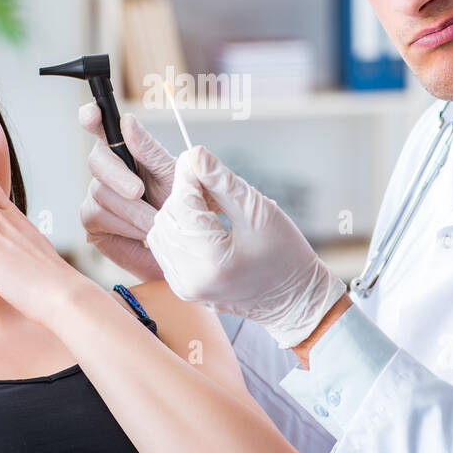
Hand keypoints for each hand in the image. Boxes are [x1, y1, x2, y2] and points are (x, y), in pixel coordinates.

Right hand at [78, 101, 176, 280]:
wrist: (184, 239)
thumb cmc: (179, 199)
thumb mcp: (172, 173)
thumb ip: (149, 149)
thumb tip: (128, 122)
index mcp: (125, 147)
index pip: (100, 124)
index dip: (92, 116)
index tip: (92, 114)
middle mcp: (106, 168)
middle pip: (97, 161)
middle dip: (119, 177)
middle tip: (139, 192)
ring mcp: (96, 195)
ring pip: (100, 195)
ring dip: (130, 211)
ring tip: (156, 223)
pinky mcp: (92, 223)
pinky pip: (97, 220)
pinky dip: (124, 228)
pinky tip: (142, 236)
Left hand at [145, 145, 348, 349]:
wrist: (292, 299)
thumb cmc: (284, 254)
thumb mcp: (259, 212)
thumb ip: (223, 182)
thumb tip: (194, 153)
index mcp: (212, 261)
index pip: (183, 205)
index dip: (187, 176)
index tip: (197, 158)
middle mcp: (190, 279)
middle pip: (168, 217)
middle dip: (184, 194)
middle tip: (210, 183)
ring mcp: (183, 286)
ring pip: (161, 230)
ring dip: (180, 211)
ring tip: (210, 206)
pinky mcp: (181, 287)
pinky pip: (165, 247)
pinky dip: (179, 229)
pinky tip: (203, 224)